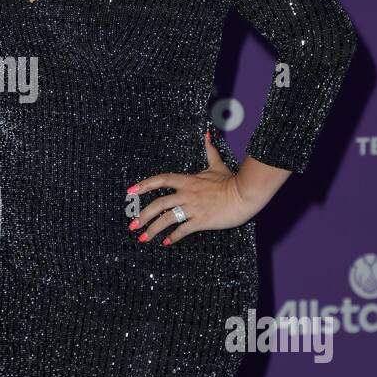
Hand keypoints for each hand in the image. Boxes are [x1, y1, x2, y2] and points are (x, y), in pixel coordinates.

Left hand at [126, 132, 263, 244]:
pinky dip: (173, 237)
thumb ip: (209, 151)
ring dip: (153, 230)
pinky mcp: (202, 221)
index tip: (130, 192)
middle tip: (132, 225)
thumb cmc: (231, 181)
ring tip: (143, 238)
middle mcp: (187, 194)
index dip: (144, 184)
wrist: (245, 194)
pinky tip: (166, 242)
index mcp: (187, 180)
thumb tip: (206, 134)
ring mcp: (193, 208)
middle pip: (159, 204)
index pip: (161, 180)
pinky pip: (183, 230)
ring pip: (167, 219)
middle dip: (143, 215)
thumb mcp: (217, 165)